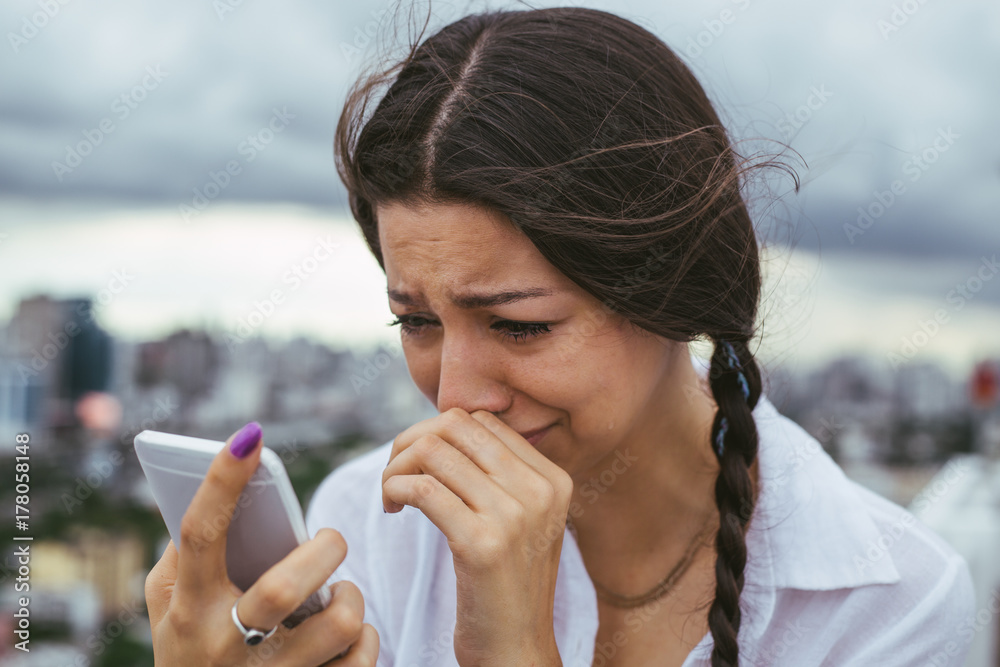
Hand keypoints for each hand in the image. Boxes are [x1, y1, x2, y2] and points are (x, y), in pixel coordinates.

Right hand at [144, 422, 379, 665]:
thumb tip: (222, 492)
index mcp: (189, 611)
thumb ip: (183, 557)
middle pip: (283, 587)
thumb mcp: (169, 609)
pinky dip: (367, 640)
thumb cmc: (191, 653)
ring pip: (336, 626)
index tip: (249, 436)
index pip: (200, 536)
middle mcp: (222, 648)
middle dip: (323, 550)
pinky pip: (360, 661)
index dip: (222, 483)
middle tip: (330, 541)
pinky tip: (350, 636)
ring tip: (339, 594)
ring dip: (350, 598)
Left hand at [382, 408, 571, 666]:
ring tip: (391, 496)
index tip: (420, 464)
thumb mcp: (522, 521)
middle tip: (395, 475)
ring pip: (434, 452)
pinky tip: (393, 509)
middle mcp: (540, 490)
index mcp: (553, 478)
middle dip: (411, 442)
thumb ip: (498, 474)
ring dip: (396, 467)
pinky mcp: (482, 545)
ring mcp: (514, 516)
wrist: (517, 652)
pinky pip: (422, 488)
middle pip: (456, 426)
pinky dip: (395, 489)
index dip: (438, 433)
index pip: (482, 420)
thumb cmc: (506, 587)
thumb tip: (445, 427)